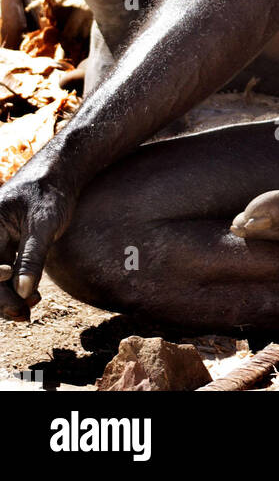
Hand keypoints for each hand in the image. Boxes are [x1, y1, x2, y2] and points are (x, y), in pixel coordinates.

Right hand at [0, 159, 76, 321]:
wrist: (62, 173)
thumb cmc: (52, 191)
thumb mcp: (44, 224)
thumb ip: (32, 257)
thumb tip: (22, 292)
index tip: (18, 300)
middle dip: (2, 299)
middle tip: (24, 315)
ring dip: (9, 296)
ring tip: (30, 308)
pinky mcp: (8, 245)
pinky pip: (6, 272)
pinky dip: (16, 286)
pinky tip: (32, 297)